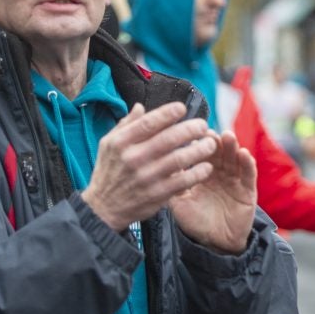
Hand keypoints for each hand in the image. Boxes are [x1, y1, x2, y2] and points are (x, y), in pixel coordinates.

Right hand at [82, 102, 218, 231]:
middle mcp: (133, 158)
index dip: (168, 113)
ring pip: (179, 159)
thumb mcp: (108, 144)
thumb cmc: (109, 171)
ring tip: (211, 143)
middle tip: (203, 125)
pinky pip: (183, 181)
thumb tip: (140, 106)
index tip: (182, 108)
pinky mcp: (157, 194)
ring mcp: (146, 177)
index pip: (148, 123)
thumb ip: (126, 125)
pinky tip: (207, 166)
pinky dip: (198, 173)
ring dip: (199, 149)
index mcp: (121, 142)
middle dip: (191, 129)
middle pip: (168, 139)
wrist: (103, 207)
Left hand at [168, 130, 257, 253]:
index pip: (202, 154)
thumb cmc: (196, 222)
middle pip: (219, 152)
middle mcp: (220, 174)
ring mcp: (235, 181)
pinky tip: (244, 154)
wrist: (215, 244)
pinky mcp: (248, 191)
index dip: (199, 143)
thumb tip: (158, 164)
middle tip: (209, 132)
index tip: (192, 134)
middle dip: (215, 141)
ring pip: (234, 159)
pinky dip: (247, 163)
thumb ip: (171, 185)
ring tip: (227, 136)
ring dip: (232, 147)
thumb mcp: (179, 202)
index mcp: (204, 174)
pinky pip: (249, 174)